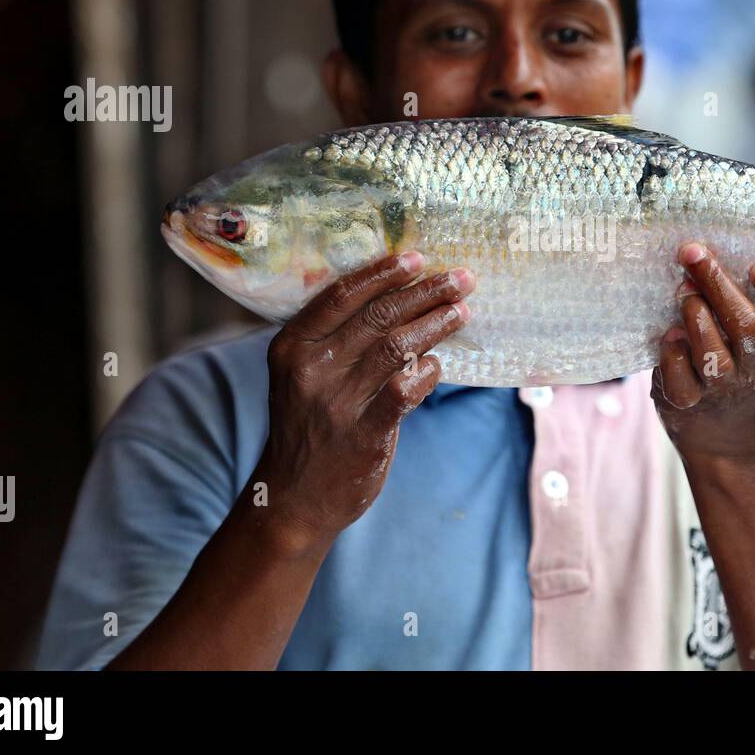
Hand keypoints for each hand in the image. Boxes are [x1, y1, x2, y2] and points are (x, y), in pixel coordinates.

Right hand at [256, 252, 474, 554]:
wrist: (294, 497)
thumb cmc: (308, 425)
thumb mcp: (302, 375)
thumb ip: (337, 340)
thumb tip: (400, 299)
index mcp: (292, 346)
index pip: (342, 296)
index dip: (382, 273)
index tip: (416, 257)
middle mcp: (311, 369)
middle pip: (377, 316)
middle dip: (424, 292)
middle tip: (461, 279)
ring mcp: (336, 403)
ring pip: (395, 347)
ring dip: (435, 324)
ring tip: (462, 312)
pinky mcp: (363, 434)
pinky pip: (405, 392)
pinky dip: (427, 373)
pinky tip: (438, 364)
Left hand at [651, 242, 754, 461]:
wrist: (723, 434)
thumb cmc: (739, 363)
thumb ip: (744, 304)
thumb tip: (706, 255)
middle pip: (745, 328)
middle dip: (717, 284)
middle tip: (694, 252)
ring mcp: (722, 390)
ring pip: (713, 355)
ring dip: (695, 315)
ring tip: (683, 289)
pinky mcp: (687, 403)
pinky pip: (679, 378)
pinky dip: (671, 353)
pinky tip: (669, 334)